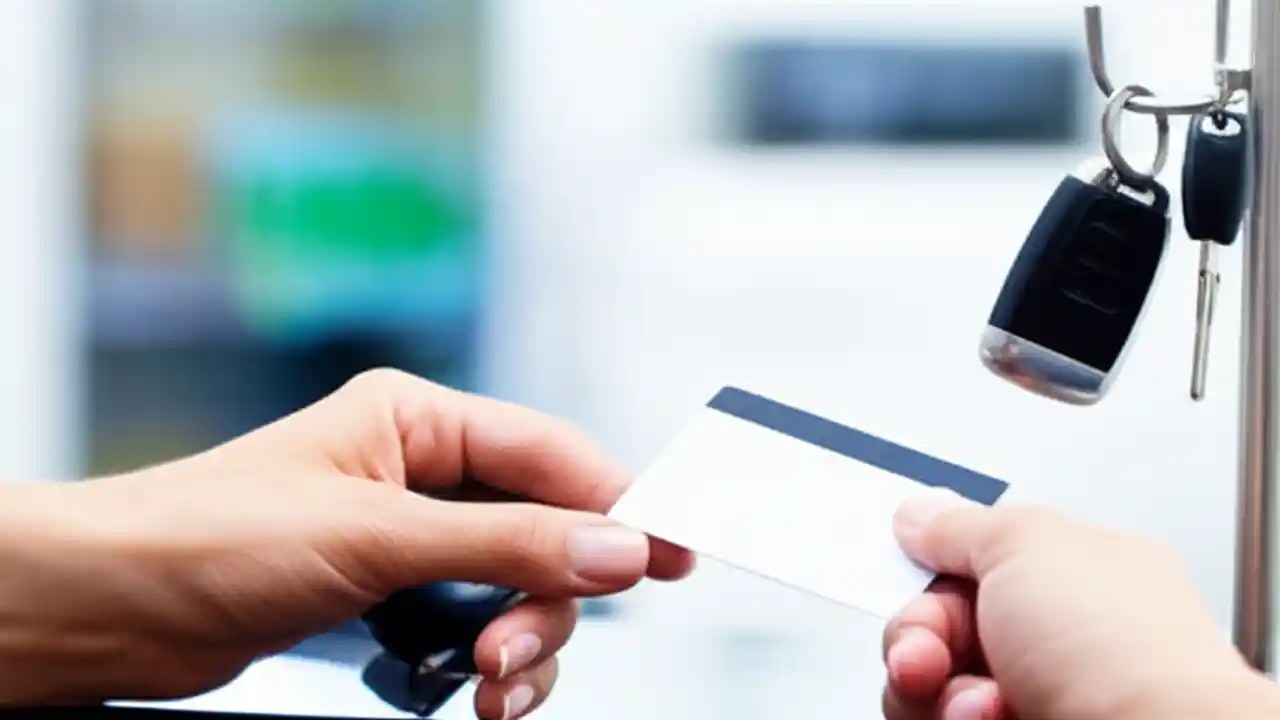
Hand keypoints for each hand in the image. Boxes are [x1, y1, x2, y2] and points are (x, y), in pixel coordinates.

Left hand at [0, 369, 692, 717]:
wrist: (115, 607)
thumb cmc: (215, 536)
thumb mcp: (377, 536)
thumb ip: (507, 542)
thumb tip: (617, 549)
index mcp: (416, 422)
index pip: (550, 453)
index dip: (619, 499)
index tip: (678, 547)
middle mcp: (419, 474)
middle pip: (542, 532)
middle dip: (548, 599)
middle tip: (517, 652)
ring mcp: (408, 540)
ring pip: (515, 589)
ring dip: (520, 642)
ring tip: (491, 685)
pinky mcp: (390, 597)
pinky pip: (475, 624)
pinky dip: (488, 663)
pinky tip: (476, 691)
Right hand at [881, 491, 1279, 719]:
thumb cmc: (1123, 653)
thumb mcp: (1028, 545)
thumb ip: (962, 523)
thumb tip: (920, 514)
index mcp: (1070, 573)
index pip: (966, 559)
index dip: (928, 569)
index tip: (906, 571)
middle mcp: (1048, 638)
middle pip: (932, 624)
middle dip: (918, 634)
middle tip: (932, 649)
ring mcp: (1028, 692)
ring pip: (924, 681)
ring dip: (931, 685)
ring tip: (978, 700)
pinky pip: (934, 718)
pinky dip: (947, 717)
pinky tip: (989, 717)